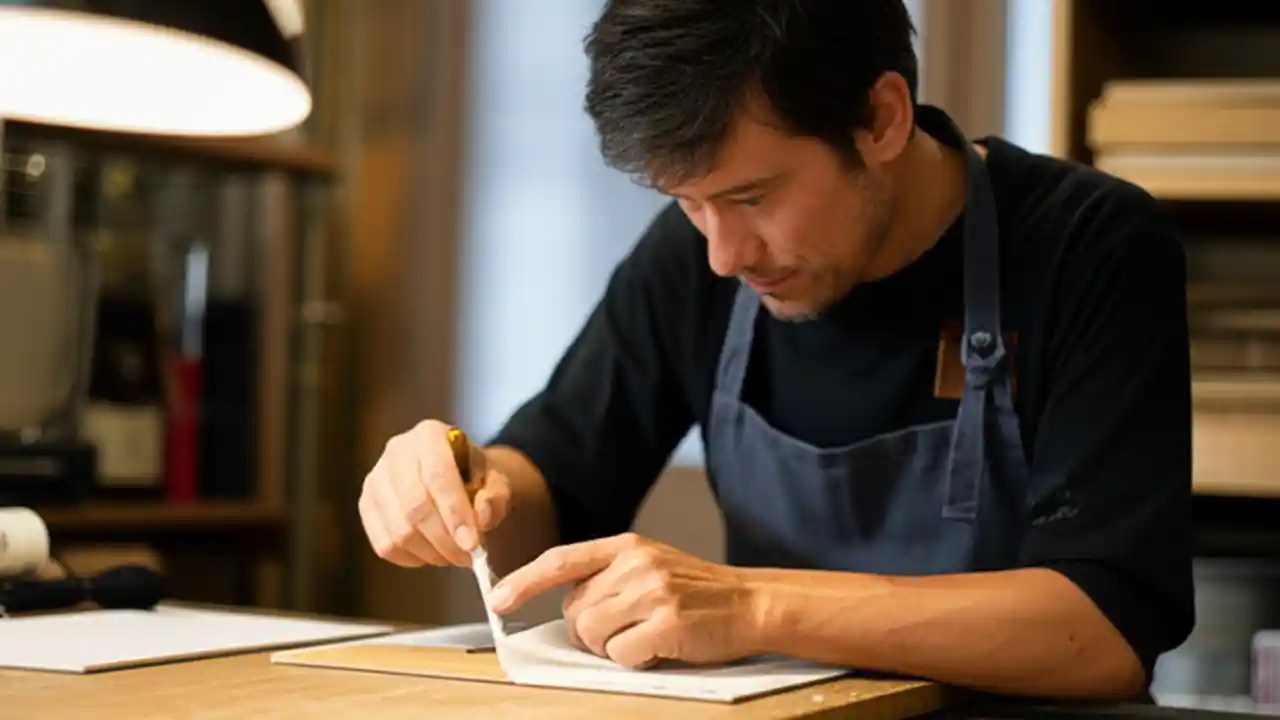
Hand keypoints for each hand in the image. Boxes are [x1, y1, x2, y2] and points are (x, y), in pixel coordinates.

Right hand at [359, 419, 510, 566]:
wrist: (456, 474)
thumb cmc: (477, 476)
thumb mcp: (497, 480)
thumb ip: (495, 497)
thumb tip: (481, 517)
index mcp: (429, 434)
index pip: (438, 476)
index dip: (455, 513)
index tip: (472, 545)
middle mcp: (396, 451)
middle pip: (414, 505)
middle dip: (443, 540)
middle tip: (466, 558)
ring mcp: (376, 478)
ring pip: (397, 529)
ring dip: (429, 553)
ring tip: (452, 556)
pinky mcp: (366, 505)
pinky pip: (384, 543)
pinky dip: (410, 558)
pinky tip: (431, 555)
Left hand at [489, 533, 762, 668]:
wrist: (751, 602)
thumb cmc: (697, 591)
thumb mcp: (650, 566)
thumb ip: (609, 577)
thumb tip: (564, 608)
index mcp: (626, 546)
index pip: (561, 560)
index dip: (525, 582)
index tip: (499, 600)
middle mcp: (635, 563)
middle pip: (574, 612)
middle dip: (589, 633)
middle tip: (625, 631)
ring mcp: (652, 592)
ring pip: (592, 635)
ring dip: (612, 648)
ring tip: (645, 638)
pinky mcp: (667, 623)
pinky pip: (621, 655)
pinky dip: (635, 660)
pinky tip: (660, 648)